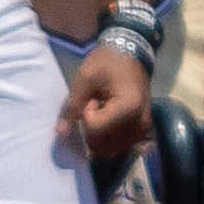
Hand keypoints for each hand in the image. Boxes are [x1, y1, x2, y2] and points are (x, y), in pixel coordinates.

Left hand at [60, 45, 153, 167]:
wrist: (132, 53)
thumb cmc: (109, 61)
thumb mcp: (86, 78)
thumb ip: (73, 106)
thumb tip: (61, 133)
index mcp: (128, 107)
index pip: (96, 128)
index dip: (86, 114)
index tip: (92, 99)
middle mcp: (139, 122)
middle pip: (105, 144)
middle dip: (92, 129)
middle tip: (96, 107)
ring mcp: (143, 128)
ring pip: (113, 150)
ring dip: (100, 138)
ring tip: (103, 114)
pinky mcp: (143, 129)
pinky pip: (124, 146)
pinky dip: (111, 142)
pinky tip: (108, 127)